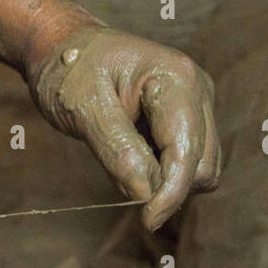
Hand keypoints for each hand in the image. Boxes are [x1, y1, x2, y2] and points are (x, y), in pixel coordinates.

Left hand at [28, 23, 221, 229]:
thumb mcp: (82, 107)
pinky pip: (185, 162)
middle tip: (119, 181)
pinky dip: (161, 172)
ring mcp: (195, 104)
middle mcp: (196, 90)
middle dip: (169, 187)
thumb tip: (146, 194)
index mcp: (177, 79)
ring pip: (200, 167)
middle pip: (204, 164)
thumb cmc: (69, 70)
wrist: (63, 47)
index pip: (187, 150)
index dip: (171, 192)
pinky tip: (129, 154)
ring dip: (165, 181)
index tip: (147, 220)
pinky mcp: (185, 119)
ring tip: (119, 157)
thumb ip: (116, 149)